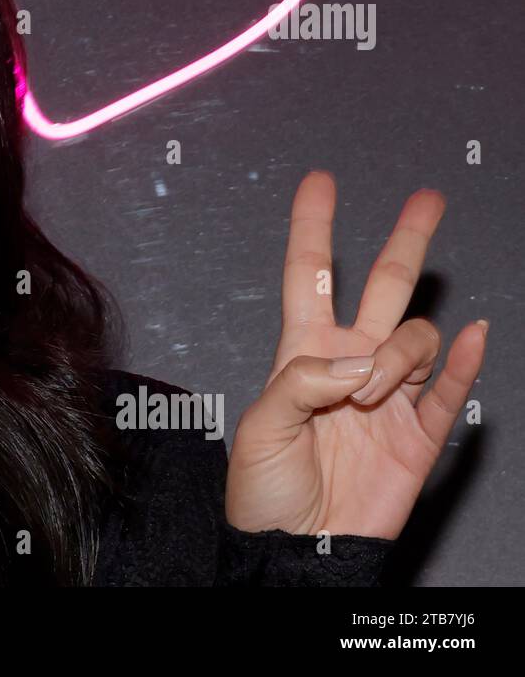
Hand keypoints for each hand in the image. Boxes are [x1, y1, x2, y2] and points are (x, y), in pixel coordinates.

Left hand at [225, 171, 486, 539]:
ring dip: (401, 353)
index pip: (307, 277)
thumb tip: (358, 365)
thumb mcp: (259, 427)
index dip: (312, 228)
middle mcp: (348, 365)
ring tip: (371, 394)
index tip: (320, 182)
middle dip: (405, 241)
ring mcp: (388, 396)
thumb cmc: (264, 490)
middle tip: (427, 199)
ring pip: (416, 339)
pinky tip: (471, 337)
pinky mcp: (418, 434)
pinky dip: (463, 362)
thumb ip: (302, 384)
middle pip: (384, 288)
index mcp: (301, 354)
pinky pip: (450, 391)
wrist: (297, 548)